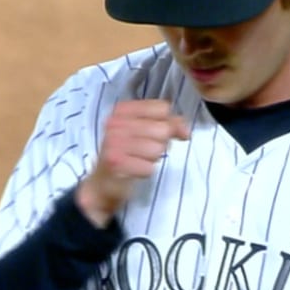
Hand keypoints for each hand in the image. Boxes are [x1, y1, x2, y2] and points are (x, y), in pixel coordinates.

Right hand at [77, 100, 189, 226]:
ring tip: (139, 158)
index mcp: (122, 110)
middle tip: (146, 149)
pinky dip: (146, 171)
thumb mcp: (146, 131)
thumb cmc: (127, 152)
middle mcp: (115, 123)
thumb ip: (170, 124)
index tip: (162, 133)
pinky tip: (135, 168)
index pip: (162, 108)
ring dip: (153, 158)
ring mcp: (114, 142)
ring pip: (158, 149)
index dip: (169, 122)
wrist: (104, 180)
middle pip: (163, 129)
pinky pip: (149, 167)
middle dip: (161, 143)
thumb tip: (186, 131)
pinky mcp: (115, 163)